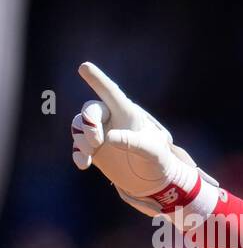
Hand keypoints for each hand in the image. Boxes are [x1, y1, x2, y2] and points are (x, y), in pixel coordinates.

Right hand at [70, 61, 217, 219]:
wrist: (154, 180)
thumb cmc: (159, 161)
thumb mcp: (153, 152)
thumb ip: (134, 142)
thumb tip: (109, 138)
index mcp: (128, 114)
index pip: (111, 93)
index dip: (98, 80)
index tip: (84, 67)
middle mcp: (112, 120)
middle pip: (90, 110)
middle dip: (89, 123)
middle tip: (96, 141)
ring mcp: (101, 133)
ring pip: (79, 126)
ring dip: (81, 139)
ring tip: (90, 154)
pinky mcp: (95, 149)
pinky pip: (78, 146)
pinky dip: (77, 153)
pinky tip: (83, 164)